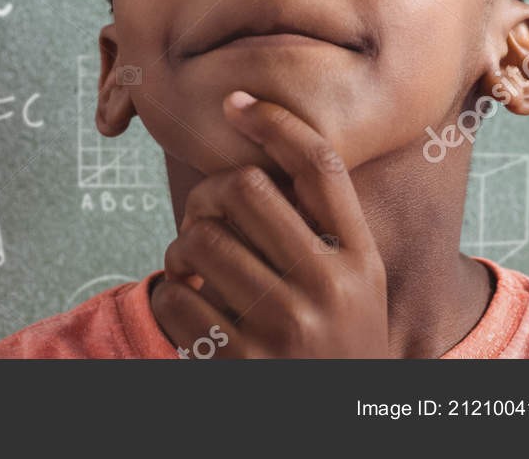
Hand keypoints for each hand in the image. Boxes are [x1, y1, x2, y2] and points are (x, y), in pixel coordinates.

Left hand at [151, 90, 388, 357]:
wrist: (342, 425)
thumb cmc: (336, 339)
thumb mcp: (354, 282)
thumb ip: (320, 225)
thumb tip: (252, 140)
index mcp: (359, 259)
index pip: (320, 166)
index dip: (274, 121)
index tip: (235, 102)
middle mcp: (329, 287)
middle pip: (247, 189)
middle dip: (208, 194)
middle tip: (202, 217)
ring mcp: (285, 327)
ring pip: (200, 240)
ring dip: (182, 247)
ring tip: (193, 266)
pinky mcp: (242, 364)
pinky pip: (176, 299)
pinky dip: (169, 296)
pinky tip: (187, 305)